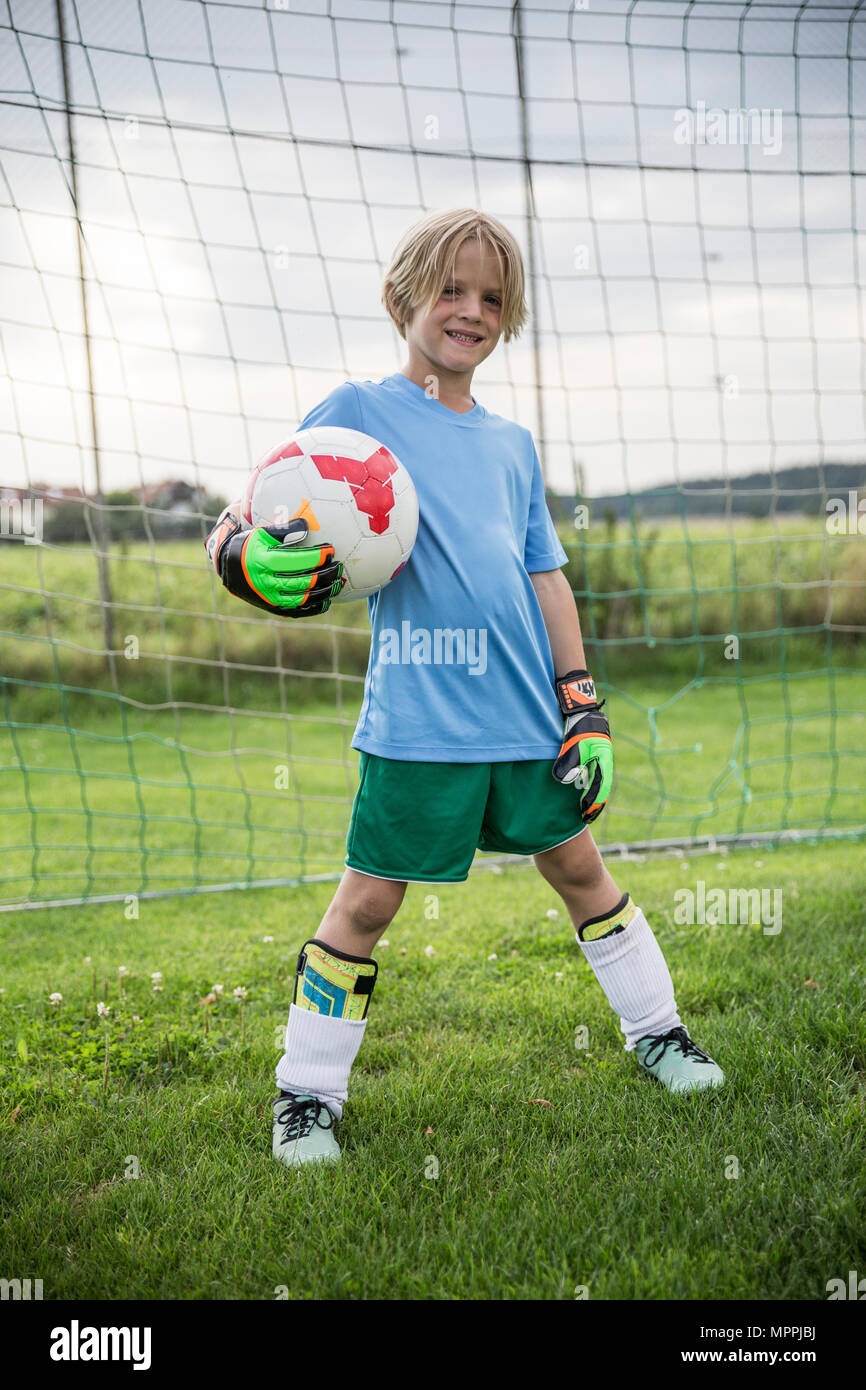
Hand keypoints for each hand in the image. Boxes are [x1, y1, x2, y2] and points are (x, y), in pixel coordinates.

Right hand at [204, 506, 343, 615]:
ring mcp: (270, 598)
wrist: (228, 567)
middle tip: (339, 567)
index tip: (330, 550)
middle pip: (304, 581)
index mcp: (265, 562)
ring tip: (338, 583)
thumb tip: (307, 525)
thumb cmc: (249, 545)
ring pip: (303, 599)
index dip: (317, 556)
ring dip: (323, 592)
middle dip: (325, 574)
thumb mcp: (261, 533)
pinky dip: (314, 608)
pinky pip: (297, 611)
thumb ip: (284, 530)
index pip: (298, 560)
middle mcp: (267, 583)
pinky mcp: (272, 608)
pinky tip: (327, 601)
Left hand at [552, 669, 612, 822]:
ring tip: (585, 809)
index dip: (593, 804)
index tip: (585, 816)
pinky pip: (593, 773)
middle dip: (595, 803)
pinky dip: (588, 784)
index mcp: (603, 760)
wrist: (582, 707)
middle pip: (602, 787)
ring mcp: (600, 757)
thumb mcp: (573, 743)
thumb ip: (569, 761)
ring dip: (593, 795)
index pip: (601, 788)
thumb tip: (564, 780)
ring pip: (598, 781)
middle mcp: (604, 760)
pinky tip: (579, 789)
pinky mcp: (593, 752)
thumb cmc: (579, 725)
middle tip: (586, 818)